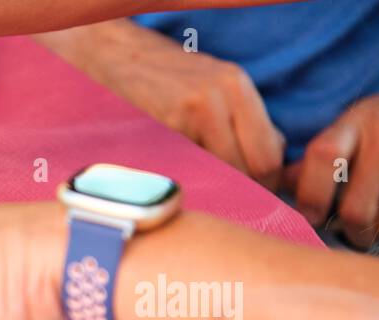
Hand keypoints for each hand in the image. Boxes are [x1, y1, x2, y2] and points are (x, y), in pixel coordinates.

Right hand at [37, 20, 283, 187]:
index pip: (269, 155)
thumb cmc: (158, 78)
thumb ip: (242, 119)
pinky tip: (170, 176)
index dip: (264, 184)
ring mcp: (187, 112)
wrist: (108, 57)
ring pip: (219, 176)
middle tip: (227, 202)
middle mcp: (217, 95)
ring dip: (212, 190)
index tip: (252, 197)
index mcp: (235, 84)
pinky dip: (183, 182)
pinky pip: (185, 173)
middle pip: (251, 169)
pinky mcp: (158, 128)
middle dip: (243, 193)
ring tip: (197, 188)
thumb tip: (271, 162)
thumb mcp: (210, 85)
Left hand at [284, 94, 378, 249]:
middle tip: (347, 233)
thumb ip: (311, 165)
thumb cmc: (378, 134)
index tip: (309, 217)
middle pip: (354, 209)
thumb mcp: (347, 134)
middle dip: (346, 232)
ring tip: (371, 229)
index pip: (323, 155)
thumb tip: (260, 194)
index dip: (311, 195)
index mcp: (354, 123)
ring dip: (374, 236)